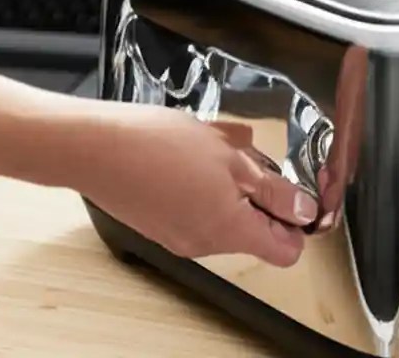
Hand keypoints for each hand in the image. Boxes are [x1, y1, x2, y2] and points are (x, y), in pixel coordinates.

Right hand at [81, 107, 318, 266]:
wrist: (95, 149)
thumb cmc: (157, 147)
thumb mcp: (231, 157)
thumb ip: (273, 189)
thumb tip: (303, 210)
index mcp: (231, 231)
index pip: (286, 251)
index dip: (296, 221)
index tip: (290, 191)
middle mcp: (206, 245)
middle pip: (254, 231)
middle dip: (257, 192)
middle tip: (243, 156)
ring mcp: (179, 237)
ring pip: (225, 217)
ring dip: (228, 186)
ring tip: (208, 152)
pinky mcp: (158, 225)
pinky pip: (196, 212)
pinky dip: (201, 188)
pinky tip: (184, 158)